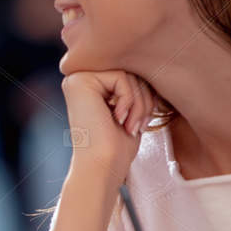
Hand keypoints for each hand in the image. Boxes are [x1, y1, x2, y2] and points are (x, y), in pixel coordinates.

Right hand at [60, 69, 159, 186]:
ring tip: (131, 126)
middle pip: (129, 71)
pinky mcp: (79, 81)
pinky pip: (121, 77)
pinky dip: (129, 100)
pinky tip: (118, 119)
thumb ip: (134, 87)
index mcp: (89, 86)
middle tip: (138, 126)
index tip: (140, 123)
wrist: (102, 165)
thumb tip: (153, 64)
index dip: (144, 96)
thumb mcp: (130, 110)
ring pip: (128, 73)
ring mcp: (76, 78)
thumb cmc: (116, 146)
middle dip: (144, 99)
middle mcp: (79, 79)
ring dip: (139, 102)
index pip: (130, 75)